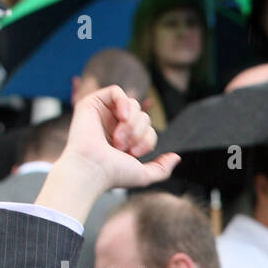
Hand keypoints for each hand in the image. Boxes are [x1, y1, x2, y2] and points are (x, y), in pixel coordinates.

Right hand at [35, 85, 179, 224]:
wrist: (92, 170)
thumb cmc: (114, 174)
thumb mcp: (144, 175)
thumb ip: (162, 168)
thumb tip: (176, 157)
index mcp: (125, 140)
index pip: (149, 130)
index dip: (147, 141)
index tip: (132, 154)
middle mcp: (113, 125)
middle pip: (144, 116)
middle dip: (139, 133)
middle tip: (123, 147)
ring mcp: (102, 114)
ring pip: (133, 104)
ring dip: (132, 124)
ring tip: (118, 139)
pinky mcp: (91, 103)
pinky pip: (116, 91)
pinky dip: (124, 103)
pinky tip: (122, 117)